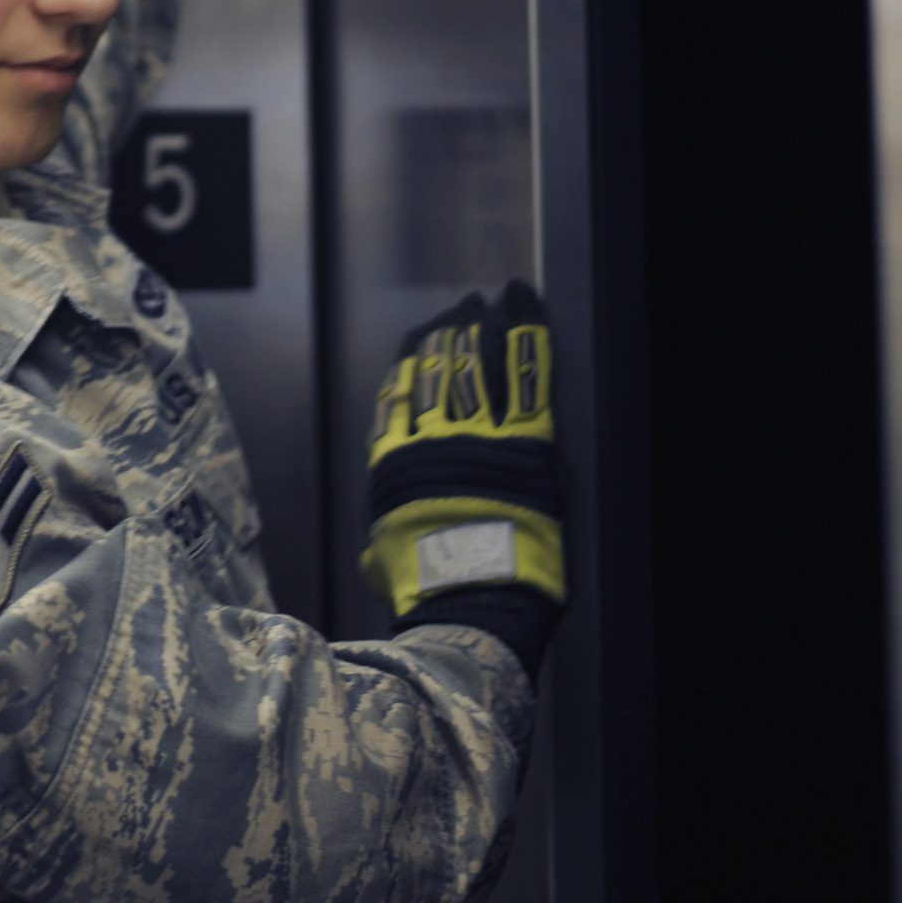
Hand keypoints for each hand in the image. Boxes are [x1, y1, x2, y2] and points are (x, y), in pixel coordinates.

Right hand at [360, 281, 565, 678]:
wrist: (469, 600)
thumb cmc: (423, 589)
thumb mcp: (383, 557)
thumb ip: (381, 537)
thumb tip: (375, 549)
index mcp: (394, 463)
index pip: (398, 393)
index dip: (413, 359)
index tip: (422, 339)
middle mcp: (432, 440)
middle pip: (438, 370)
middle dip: (451, 333)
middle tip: (464, 308)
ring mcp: (479, 437)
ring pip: (476, 364)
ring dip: (483, 328)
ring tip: (489, 302)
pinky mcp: (525, 443)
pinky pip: (525, 380)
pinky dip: (526, 338)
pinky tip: (526, 308)